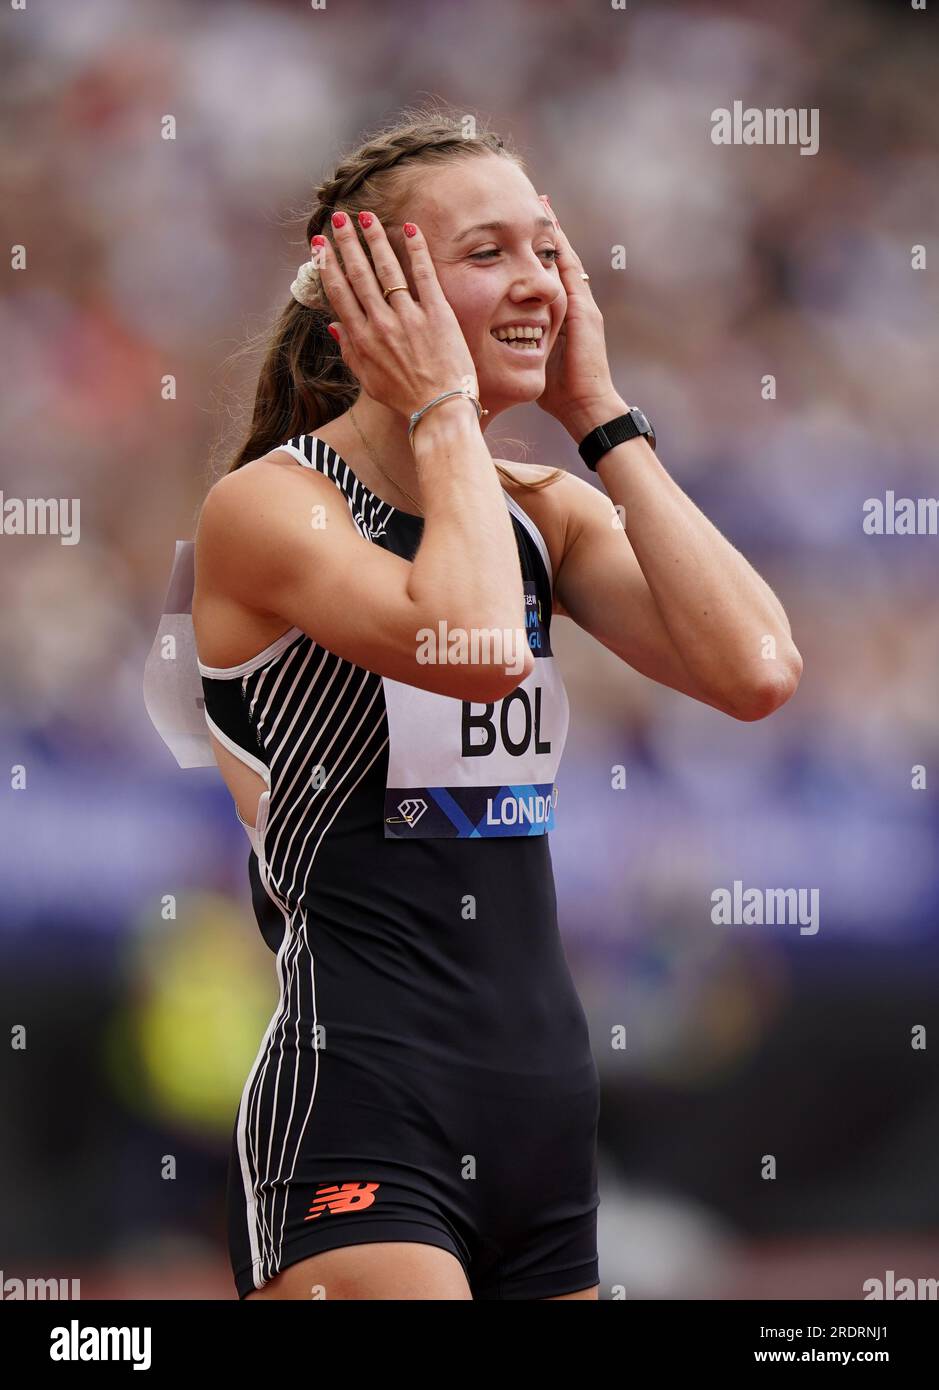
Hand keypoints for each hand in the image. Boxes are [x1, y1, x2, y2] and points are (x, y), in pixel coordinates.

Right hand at [315, 212, 478, 420]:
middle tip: (339, 219)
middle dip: (347, 243)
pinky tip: (409, 229)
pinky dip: (416, 250)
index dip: (327, 265)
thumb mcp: (368, 380)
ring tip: (366, 217)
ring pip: (387, 269)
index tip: (321, 245)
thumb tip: (333, 325)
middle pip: (359, 274)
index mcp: (362, 339)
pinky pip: (424, 275)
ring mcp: (409, 317)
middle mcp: (381, 324)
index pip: (339, 292)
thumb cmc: (404, 397)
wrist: (439, 409)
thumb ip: (349, 350)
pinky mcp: (437, 315)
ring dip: (375, 239)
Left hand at [535, 197, 623, 434]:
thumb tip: (496, 344)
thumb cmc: (560, 393)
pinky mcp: (585, 312)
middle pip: (559, 260)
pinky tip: (552, 230)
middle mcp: (576, 305)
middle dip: (549, 233)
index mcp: (563, 316)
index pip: (548, 277)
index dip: (537, 253)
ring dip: (556, 233)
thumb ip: (521, 347)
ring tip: (545, 205)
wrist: (584, 406)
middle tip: (538, 201)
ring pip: (566, 260)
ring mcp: (583, 306)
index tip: (524, 229)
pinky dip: (562, 252)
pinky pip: (571, 274)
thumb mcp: (535, 362)